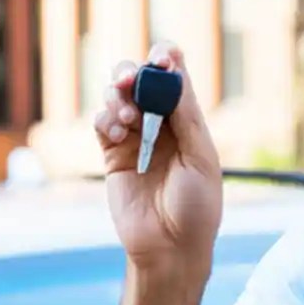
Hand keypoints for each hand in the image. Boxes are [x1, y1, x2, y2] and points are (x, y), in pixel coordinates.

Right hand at [94, 42, 222, 271]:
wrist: (171, 249)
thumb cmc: (197, 207)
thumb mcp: (201, 158)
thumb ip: (186, 117)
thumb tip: (174, 73)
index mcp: (189, 123)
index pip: (175, 80)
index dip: (166, 61)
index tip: (161, 55)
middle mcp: (161, 126)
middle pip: (140, 82)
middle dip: (133, 73)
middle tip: (130, 79)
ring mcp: (135, 140)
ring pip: (117, 98)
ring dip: (117, 97)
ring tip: (126, 116)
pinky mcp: (113, 156)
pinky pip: (102, 124)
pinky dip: (104, 118)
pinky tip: (115, 130)